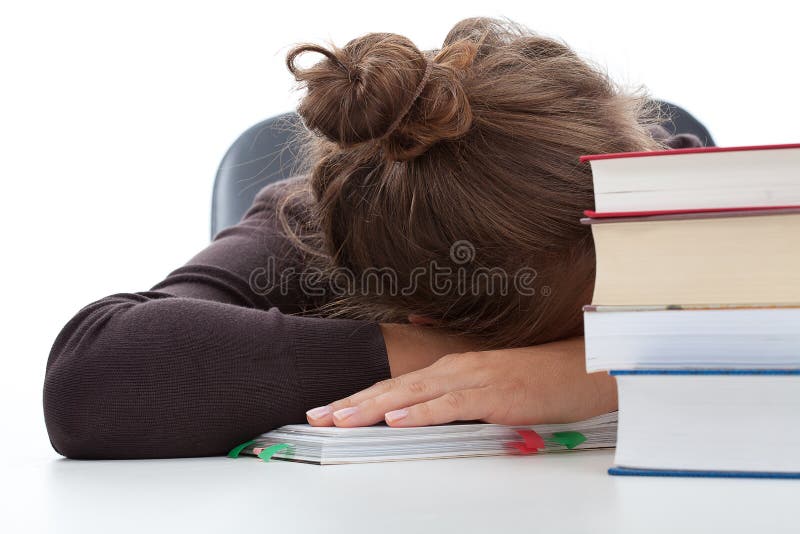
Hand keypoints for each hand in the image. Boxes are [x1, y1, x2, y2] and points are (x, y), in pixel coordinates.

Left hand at [305, 337, 616, 427]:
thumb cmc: (536, 375)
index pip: (395, 385)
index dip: (358, 397)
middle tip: (316, 417)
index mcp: (449, 367)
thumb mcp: (488, 374)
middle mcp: (453, 368)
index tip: (327, 410)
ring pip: (413, 394)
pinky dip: (421, 411)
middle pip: (393, 388)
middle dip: (352, 403)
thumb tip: (421, 360)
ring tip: (340, 418)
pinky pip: (450, 405)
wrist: (581, 366)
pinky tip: (397, 419)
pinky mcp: (493, 394)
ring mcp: (472, 379)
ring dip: (374, 407)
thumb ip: (453, 374)